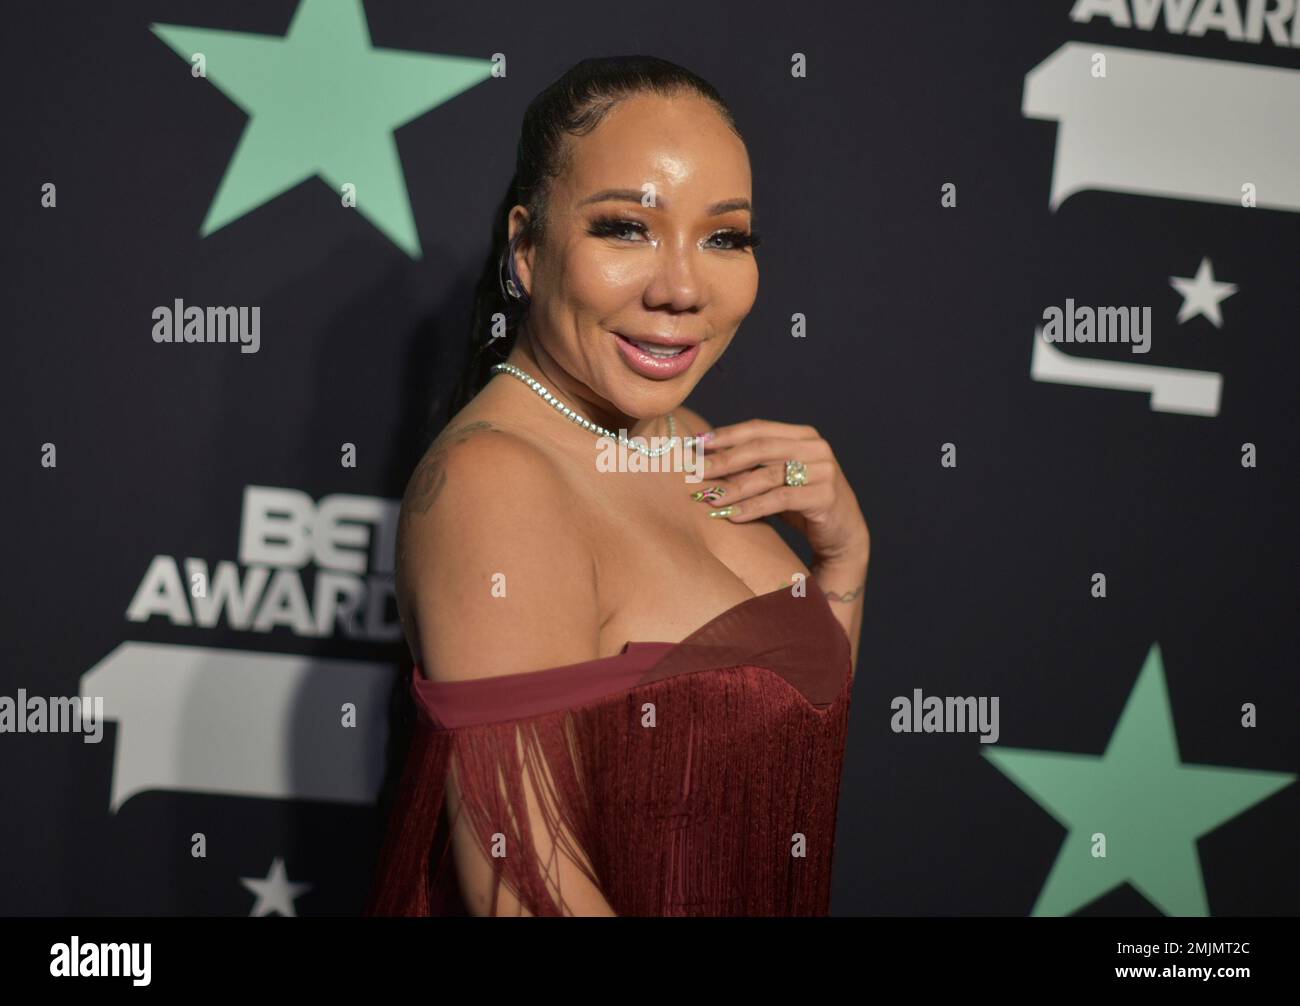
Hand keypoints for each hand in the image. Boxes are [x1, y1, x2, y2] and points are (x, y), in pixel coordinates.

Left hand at [693, 420, 869, 566]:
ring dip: (735, 487)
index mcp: (803, 435)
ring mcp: (824, 470)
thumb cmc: (802, 504)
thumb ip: (751, 468)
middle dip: (724, 460)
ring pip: (769, 475)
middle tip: (695, 472)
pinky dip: (753, 507)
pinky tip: (733, 516)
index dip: (726, 435)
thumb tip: (704, 461)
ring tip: (709, 498)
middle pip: (761, 448)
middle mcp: (816, 447)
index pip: (758, 428)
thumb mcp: (777, 481)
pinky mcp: (826, 496)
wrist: (843, 534)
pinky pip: (781, 499)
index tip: (696, 445)